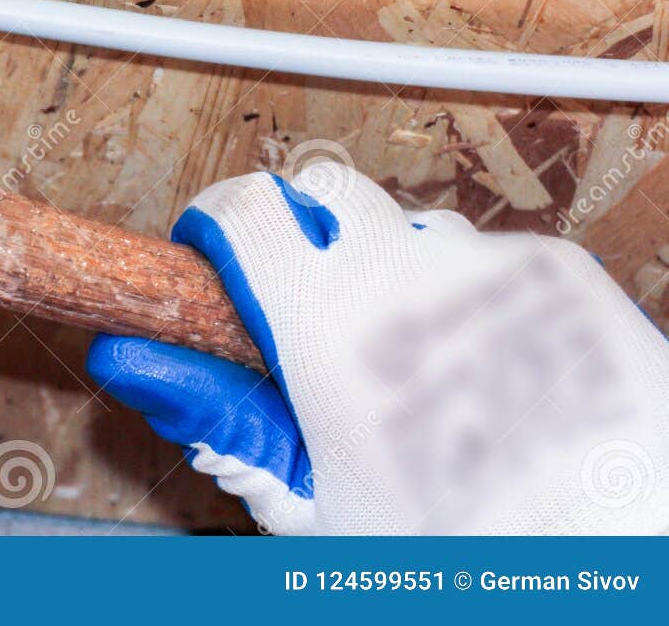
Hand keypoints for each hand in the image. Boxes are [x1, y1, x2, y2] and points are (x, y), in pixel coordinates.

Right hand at [88, 162, 668, 532]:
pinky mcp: (557, 273)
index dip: (214, 226)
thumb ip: (216, 421)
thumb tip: (133, 365)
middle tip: (300, 310)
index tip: (211, 256)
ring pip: (403, 223)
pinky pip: (482, 255)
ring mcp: (490, 265)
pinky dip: (462, 296)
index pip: (239, 208)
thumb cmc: (473, 558)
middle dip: (294, 233)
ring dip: (383, 266)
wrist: (625, 561)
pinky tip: (479, 368)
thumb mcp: (315, 507)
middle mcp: (409, 273)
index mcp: (332, 328)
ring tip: (401, 360)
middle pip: (317, 190)